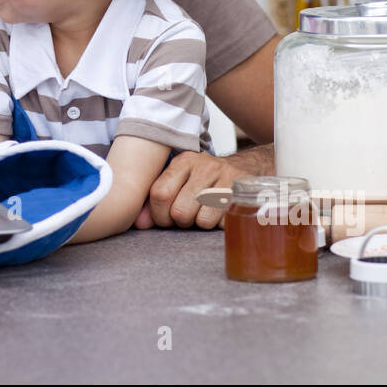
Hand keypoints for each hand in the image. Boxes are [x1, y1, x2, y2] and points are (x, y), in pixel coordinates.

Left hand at [140, 145, 275, 229]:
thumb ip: (156, 202)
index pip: (159, 194)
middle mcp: (205, 166)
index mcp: (183, 162)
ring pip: (202, 221)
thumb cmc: (206, 182)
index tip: (166, 218)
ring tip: (207, 211)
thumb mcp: (181, 183)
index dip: (159, 215)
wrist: (247, 170)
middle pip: (179, 212)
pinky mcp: (244, 195)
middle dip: (182, 222)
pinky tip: (222, 212)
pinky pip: (223, 224)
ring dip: (202, 224)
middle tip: (189, 215)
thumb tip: (139, 224)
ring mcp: (226, 179)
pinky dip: (220, 225)